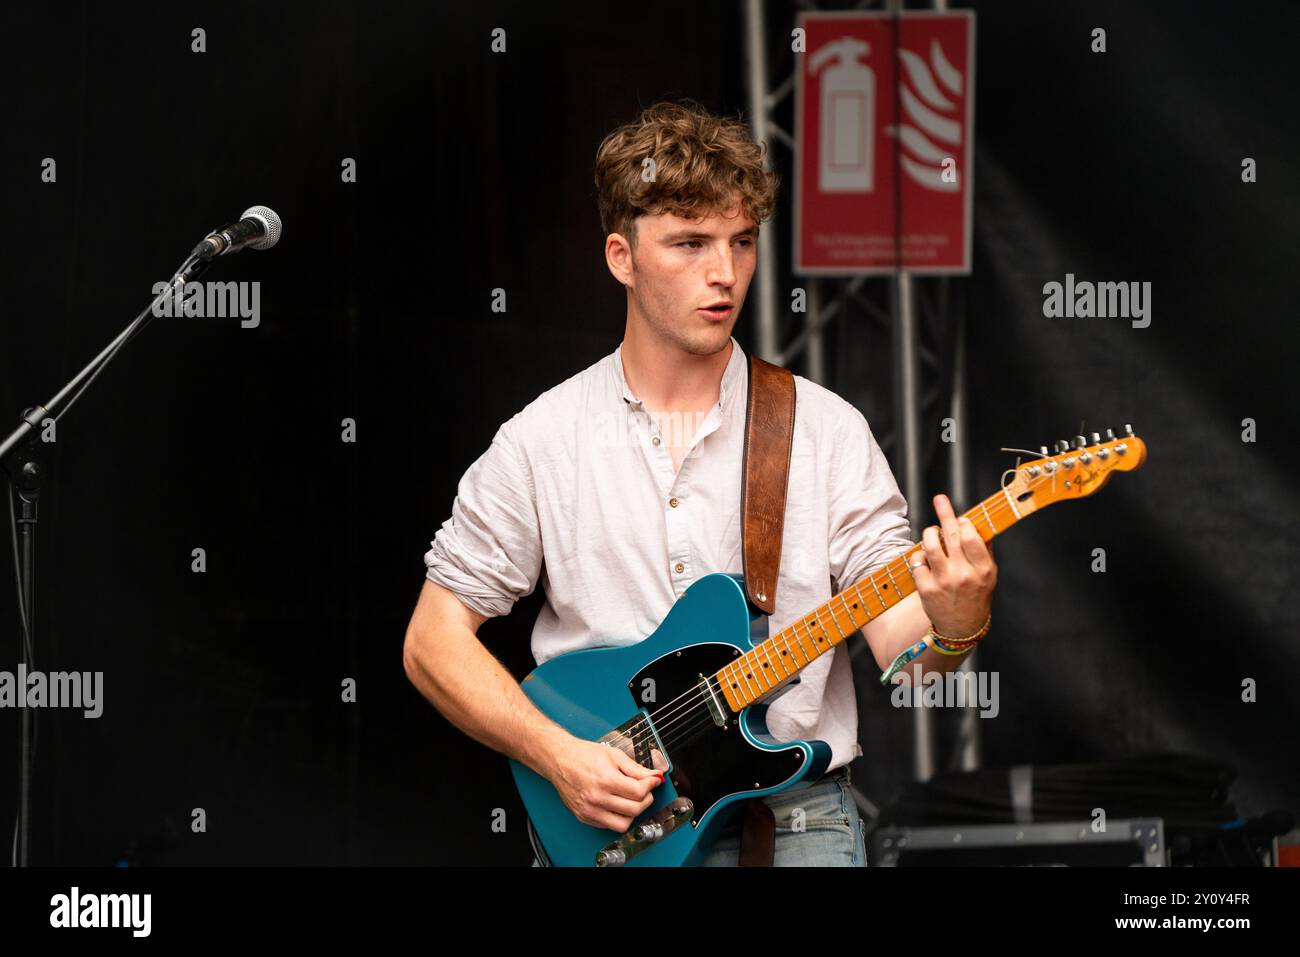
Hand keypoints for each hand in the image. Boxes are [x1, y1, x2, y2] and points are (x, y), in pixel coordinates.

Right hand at [544, 733, 666, 832]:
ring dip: (633, 813)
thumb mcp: (614, 755)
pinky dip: (618, 817)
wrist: (559, 760)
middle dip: (646, 799)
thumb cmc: (583, 755)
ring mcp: (590, 810)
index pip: (639, 792)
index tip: (653, 781)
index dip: (651, 786)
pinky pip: (609, 826)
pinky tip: (617, 804)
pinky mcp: (585, 817)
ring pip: (623, 824)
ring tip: (630, 799)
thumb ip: (637, 769)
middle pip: (634, 809)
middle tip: (645, 790)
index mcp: (606, 780)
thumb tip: (655, 776)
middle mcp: (597, 798)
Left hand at [909, 493, 996, 637]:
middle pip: (951, 536)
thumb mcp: (989, 575)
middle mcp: (964, 574)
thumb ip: (984, 550)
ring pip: (930, 545)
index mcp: (983, 570)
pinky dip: (919, 556)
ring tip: (932, 531)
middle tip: (940, 499)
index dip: (964, 523)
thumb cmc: (976, 596)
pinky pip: (917, 562)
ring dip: (929, 533)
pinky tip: (925, 558)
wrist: (962, 627)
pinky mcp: (926, 589)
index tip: (960, 518)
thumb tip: (976, 523)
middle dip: (945, 513)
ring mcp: (944, 582)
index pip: (971, 538)